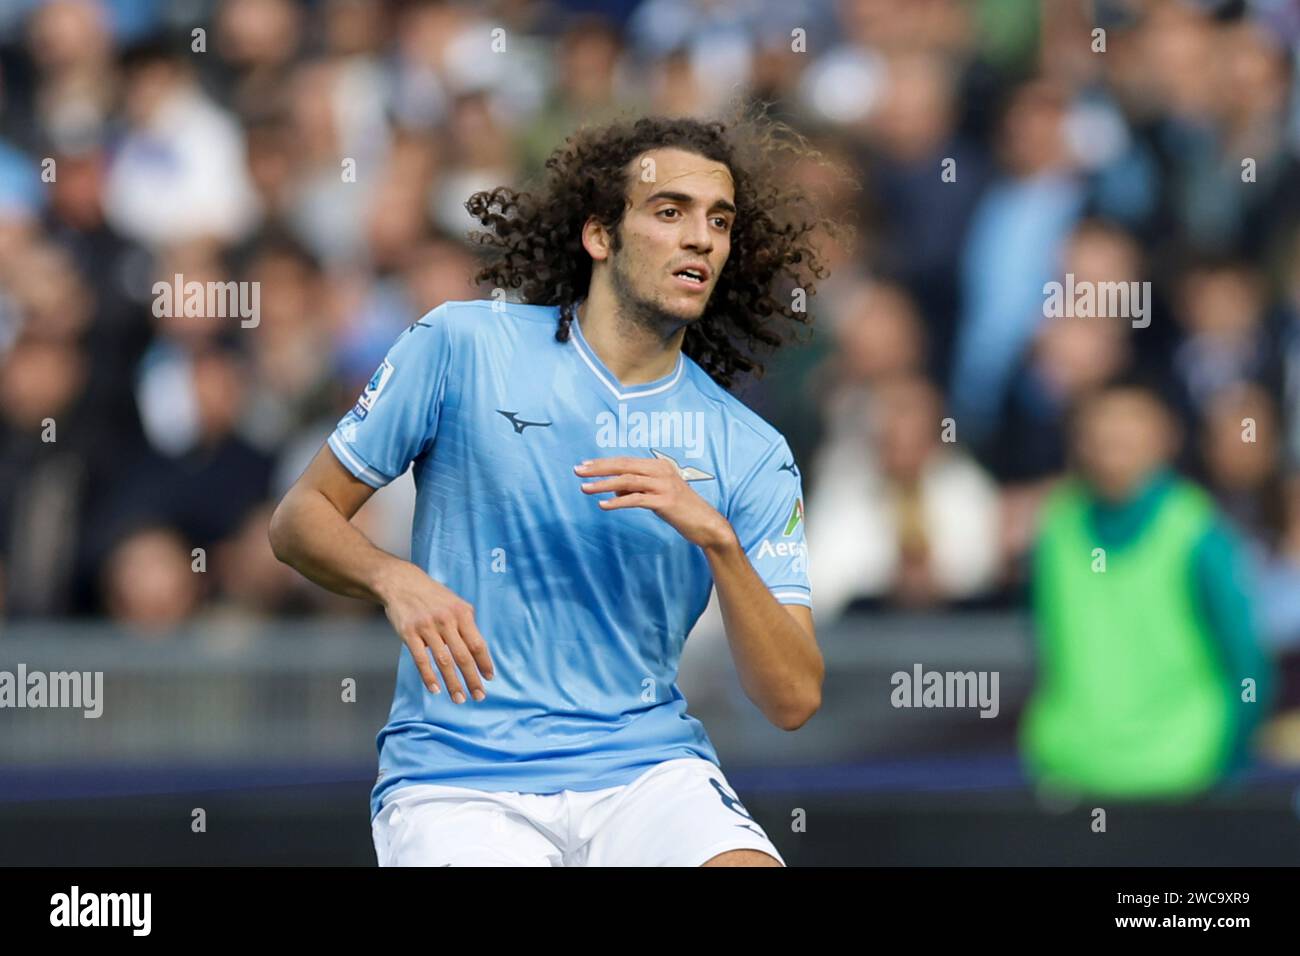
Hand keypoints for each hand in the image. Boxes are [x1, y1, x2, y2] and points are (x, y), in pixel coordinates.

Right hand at [375, 561, 493, 702]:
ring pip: (443, 661)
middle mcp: (446, 620)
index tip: (489, 678)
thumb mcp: (455, 603)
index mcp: (461, 613)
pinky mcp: (409, 633)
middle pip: (463, 656)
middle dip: (472, 679)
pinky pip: (421, 659)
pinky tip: (435, 689)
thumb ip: (467, 624)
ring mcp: (427, 627)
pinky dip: (429, 676)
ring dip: (453, 683)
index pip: (477, 643)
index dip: (484, 663)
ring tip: (459, 698)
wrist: (402, 583)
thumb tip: (479, 651)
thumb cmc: (432, 596)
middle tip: (479, 696)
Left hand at [575, 456, 735, 550]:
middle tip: (578, 471)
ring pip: (627, 480)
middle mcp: (661, 471)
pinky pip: (636, 499)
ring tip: (585, 488)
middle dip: (598, 468)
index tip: (585, 466)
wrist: (707, 524)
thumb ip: (637, 488)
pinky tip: (603, 504)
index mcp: (659, 466)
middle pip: (623, 466)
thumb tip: (612, 488)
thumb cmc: (681, 510)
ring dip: (603, 484)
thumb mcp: (657, 495)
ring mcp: (663, 485)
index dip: (603, 463)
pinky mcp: (664, 501)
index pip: (625, 461)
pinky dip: (617, 501)